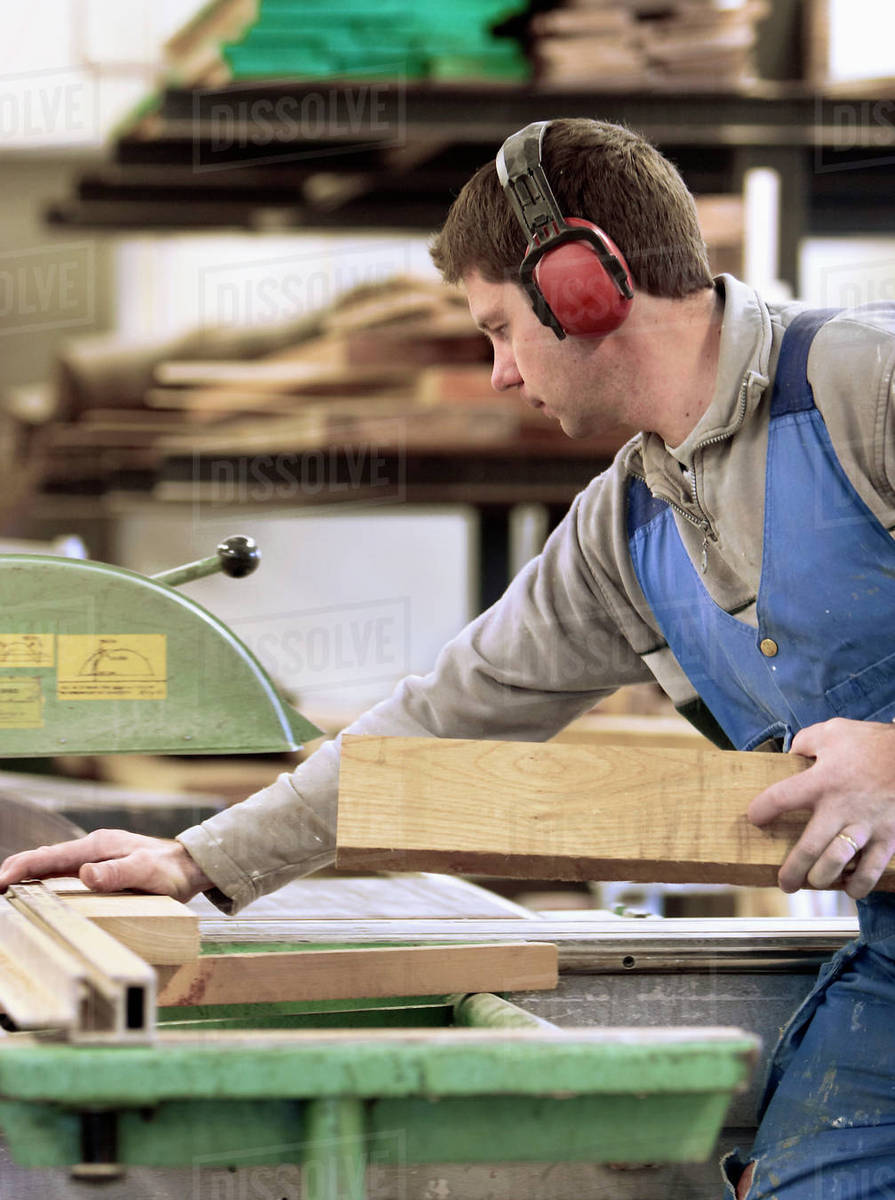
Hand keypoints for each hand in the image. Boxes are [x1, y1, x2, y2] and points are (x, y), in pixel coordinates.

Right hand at [0, 829, 211, 902]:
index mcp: (98, 846)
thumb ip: (117, 873)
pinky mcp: (101, 865)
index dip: (21, 868)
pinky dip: (44, 877)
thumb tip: (85, 873)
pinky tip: (36, 889)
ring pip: (52, 863)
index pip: (50, 856)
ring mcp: (96, 856)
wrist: (190, 866)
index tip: (1, 882)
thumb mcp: (146, 873)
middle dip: (16, 869)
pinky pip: (64, 870)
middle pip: (45, 857)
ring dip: (27, 873)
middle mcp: (93, 847)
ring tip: (6, 889)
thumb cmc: (170, 871)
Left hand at [748, 718, 894, 898]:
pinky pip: (871, 870)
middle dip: (792, 871)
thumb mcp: (833, 731)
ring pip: (836, 863)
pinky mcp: (888, 838)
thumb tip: (791, 753)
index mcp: (822, 780)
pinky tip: (850, 887)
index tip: (754, 818)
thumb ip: (806, 742)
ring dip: (821, 879)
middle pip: (808, 847)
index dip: (761, 810)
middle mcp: (840, 807)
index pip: (780, 799)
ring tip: (813, 882)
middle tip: (785, 882)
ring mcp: (865, 826)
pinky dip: (859, 884)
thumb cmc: (873, 743)